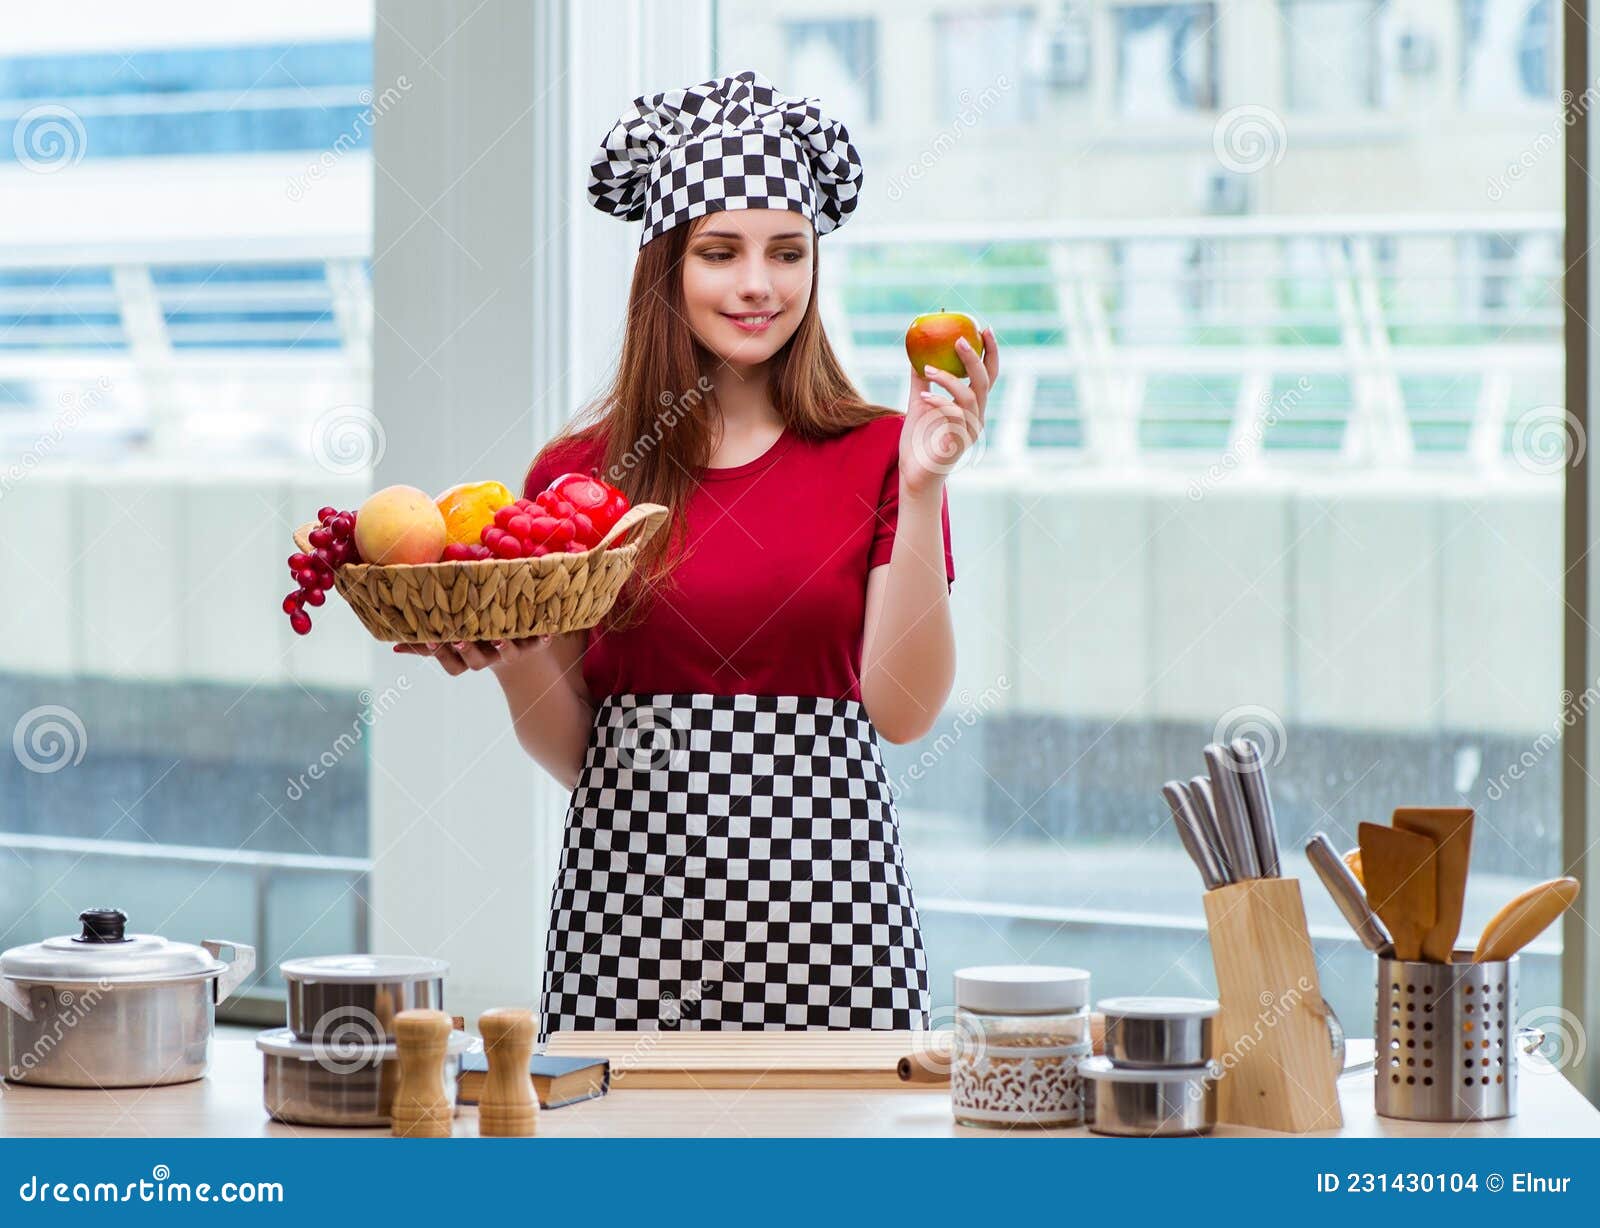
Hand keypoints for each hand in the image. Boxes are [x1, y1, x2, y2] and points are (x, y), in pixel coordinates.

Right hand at [393, 636, 553, 676]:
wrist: (522, 655)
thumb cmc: (479, 642)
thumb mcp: (453, 644)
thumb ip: (427, 643)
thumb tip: (393, 644)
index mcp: (468, 659)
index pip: (450, 664)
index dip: (440, 653)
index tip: (431, 638)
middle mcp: (488, 659)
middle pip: (475, 661)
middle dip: (466, 649)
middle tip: (458, 637)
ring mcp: (511, 653)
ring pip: (506, 653)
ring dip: (503, 645)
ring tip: (499, 637)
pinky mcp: (533, 646)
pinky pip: (538, 644)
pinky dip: (542, 638)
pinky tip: (549, 631)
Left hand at [901, 328, 998, 497]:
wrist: (914, 474)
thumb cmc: (918, 441)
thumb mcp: (918, 403)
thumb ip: (921, 380)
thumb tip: (915, 352)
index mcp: (972, 405)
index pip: (988, 374)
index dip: (990, 351)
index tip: (984, 327)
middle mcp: (977, 416)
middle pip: (984, 381)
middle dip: (974, 358)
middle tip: (958, 339)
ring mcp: (970, 430)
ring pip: (970, 396)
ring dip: (949, 379)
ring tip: (927, 368)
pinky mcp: (960, 442)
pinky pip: (955, 415)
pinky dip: (940, 401)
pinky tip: (924, 397)